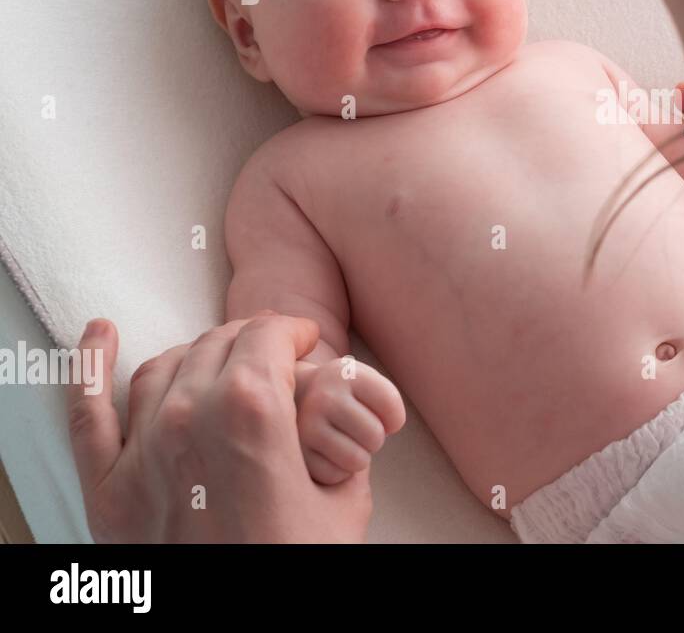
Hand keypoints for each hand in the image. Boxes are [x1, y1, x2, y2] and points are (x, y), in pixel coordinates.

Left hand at [66, 313, 375, 542]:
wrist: (237, 628)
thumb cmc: (296, 565)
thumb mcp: (344, 498)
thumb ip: (340, 438)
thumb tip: (333, 405)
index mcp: (252, 412)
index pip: (267, 336)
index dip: (294, 333)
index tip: (305, 342)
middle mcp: (188, 420)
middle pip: (218, 344)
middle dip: (253, 342)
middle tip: (275, 358)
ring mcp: (140, 453)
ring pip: (163, 367)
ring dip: (197, 354)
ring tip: (222, 363)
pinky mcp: (107, 490)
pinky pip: (87, 412)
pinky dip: (90, 364)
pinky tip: (101, 334)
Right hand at [294, 357, 405, 485]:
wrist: (293, 401)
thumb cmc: (342, 395)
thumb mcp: (364, 383)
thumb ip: (387, 400)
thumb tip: (390, 428)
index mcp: (343, 374)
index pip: (390, 404)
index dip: (394, 417)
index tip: (380, 414)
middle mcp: (322, 397)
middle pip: (375, 436)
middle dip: (373, 439)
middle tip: (356, 430)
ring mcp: (305, 427)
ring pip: (358, 460)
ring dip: (358, 457)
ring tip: (343, 440)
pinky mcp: (296, 456)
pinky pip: (336, 476)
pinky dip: (338, 470)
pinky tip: (326, 453)